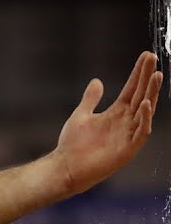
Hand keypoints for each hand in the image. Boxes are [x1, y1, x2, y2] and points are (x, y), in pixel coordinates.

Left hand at [52, 51, 161, 195]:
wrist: (67, 166)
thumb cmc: (74, 143)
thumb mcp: (82, 114)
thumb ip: (91, 99)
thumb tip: (98, 80)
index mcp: (116, 113)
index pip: (132, 89)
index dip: (139, 73)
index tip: (146, 57)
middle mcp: (126, 122)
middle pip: (141, 95)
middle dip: (147, 77)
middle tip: (152, 57)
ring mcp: (128, 135)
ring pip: (145, 111)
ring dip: (151, 93)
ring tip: (156, 75)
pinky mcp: (128, 149)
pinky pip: (140, 132)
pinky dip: (144, 118)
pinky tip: (146, 103)